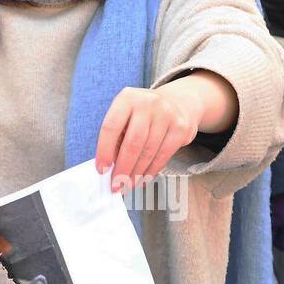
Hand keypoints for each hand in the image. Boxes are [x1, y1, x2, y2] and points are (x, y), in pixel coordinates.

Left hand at [94, 69, 236, 191]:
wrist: (178, 103)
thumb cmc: (144, 113)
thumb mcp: (126, 115)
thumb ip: (117, 136)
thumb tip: (109, 166)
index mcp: (127, 98)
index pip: (111, 127)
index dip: (104, 151)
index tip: (102, 169)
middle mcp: (147, 103)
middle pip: (132, 142)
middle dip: (123, 168)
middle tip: (116, 185)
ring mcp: (167, 114)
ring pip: (149, 151)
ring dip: (137, 173)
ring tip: (128, 184)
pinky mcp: (181, 128)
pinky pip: (164, 155)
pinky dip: (152, 170)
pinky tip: (144, 178)